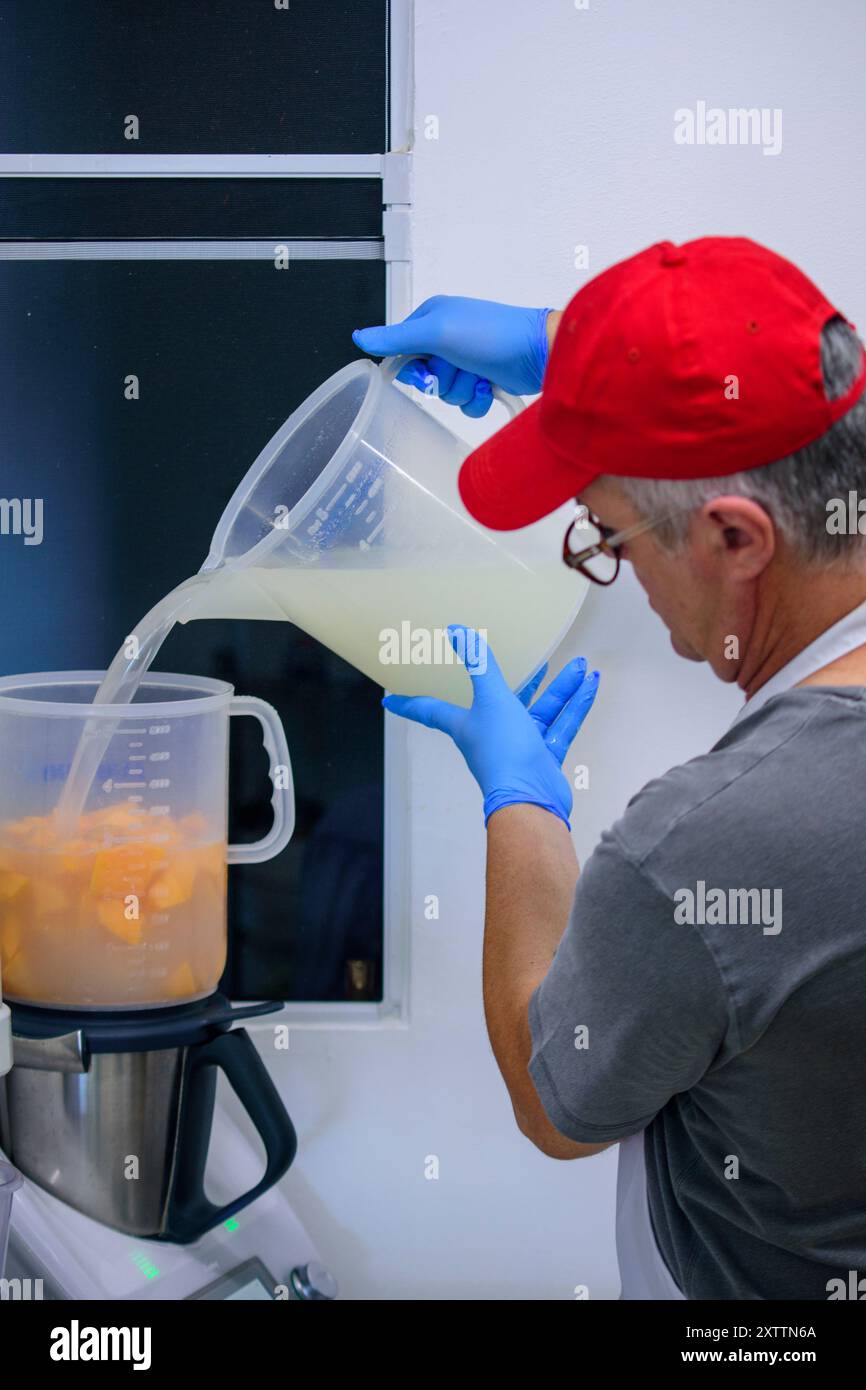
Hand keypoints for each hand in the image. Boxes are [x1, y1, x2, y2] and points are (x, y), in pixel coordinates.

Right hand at [352, 296, 552, 416]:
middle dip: (443, 380)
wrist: (537, 352)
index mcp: (431, 320)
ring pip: (445, 394)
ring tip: (479, 374)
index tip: (427, 368)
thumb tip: (359, 337)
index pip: (403, 353)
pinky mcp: (483, 380)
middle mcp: (447, 339)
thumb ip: (396, 337)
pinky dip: (477, 400)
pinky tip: (488, 386)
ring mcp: (466, 361)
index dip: (413, 369)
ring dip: (462, 390)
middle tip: (459, 367)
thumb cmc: (490, 334)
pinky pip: (466, 404)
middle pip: (425, 377)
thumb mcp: (437, 332)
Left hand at [381, 627, 599, 826]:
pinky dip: (575, 706)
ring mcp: (521, 747)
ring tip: (581, 664)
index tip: (388, 699)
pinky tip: (591, 686)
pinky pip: (561, 726)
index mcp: (467, 724)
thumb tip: (456, 630)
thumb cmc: (504, 752)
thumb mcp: (491, 700)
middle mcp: (491, 734)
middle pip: (507, 699)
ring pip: (542, 710)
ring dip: (561, 689)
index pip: (430, 708)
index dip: (409, 701)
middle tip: (538, 656)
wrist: (532, 801)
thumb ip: (479, 664)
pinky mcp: (544, 757)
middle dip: (527, 678)